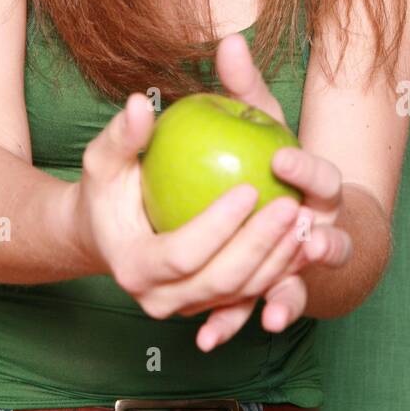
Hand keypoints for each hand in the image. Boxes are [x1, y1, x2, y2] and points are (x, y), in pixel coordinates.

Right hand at [73, 77, 326, 338]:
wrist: (105, 231)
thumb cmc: (107, 188)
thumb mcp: (105, 159)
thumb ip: (122, 134)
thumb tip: (139, 103)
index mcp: (133, 267)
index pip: (182, 255)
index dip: (219, 227)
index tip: (250, 188)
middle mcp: (159, 299)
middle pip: (220, 281)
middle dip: (260, 245)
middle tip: (291, 206)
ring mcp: (186, 307)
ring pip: (242, 293)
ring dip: (279, 260)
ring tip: (303, 219)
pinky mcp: (208, 305)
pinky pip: (250, 292)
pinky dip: (279, 270)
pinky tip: (302, 238)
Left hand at [193, 33, 352, 350]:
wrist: (274, 205)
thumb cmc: (260, 153)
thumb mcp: (253, 121)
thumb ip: (242, 86)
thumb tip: (229, 39)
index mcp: (320, 185)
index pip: (322, 177)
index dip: (306, 169)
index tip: (279, 158)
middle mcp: (320, 228)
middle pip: (324, 239)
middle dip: (312, 241)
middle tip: (290, 237)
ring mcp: (300, 265)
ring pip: (295, 282)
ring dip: (286, 293)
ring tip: (272, 309)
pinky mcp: (272, 290)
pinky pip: (255, 307)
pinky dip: (239, 322)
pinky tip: (208, 337)